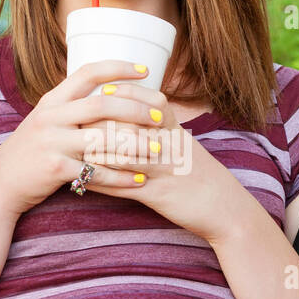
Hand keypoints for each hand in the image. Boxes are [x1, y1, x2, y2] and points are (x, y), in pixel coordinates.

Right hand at [0, 60, 162, 217]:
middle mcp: (51, 117)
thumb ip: (70, 108)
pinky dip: (121, 178)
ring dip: (135, 145)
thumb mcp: (45, 121)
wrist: (1, 184)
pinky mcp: (55, 168)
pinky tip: (139, 180)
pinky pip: (96, 173)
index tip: (145, 70)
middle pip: (101, 104)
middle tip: (159, 117)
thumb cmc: (31, 151)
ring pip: (103, 140)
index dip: (118, 68)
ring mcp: (52, 142)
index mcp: (51, 100)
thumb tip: (108, 94)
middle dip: (135, 109)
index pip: (87, 72)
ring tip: (158, 149)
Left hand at [74, 82, 247, 243]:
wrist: (226, 208)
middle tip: (74, 121)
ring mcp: (161, 169)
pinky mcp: (156, 194)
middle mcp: (168, 144)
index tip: (101, 89)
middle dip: (98, 123)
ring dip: (93, 152)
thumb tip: (127, 106)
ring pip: (121, 154)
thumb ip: (159, 124)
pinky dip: (100, 182)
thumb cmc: (200, 173)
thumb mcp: (184, 142)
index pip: (149, 100)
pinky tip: (80, 179)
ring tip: (71, 148)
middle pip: (129, 124)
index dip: (123, 93)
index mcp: (176, 129)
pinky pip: (122, 186)